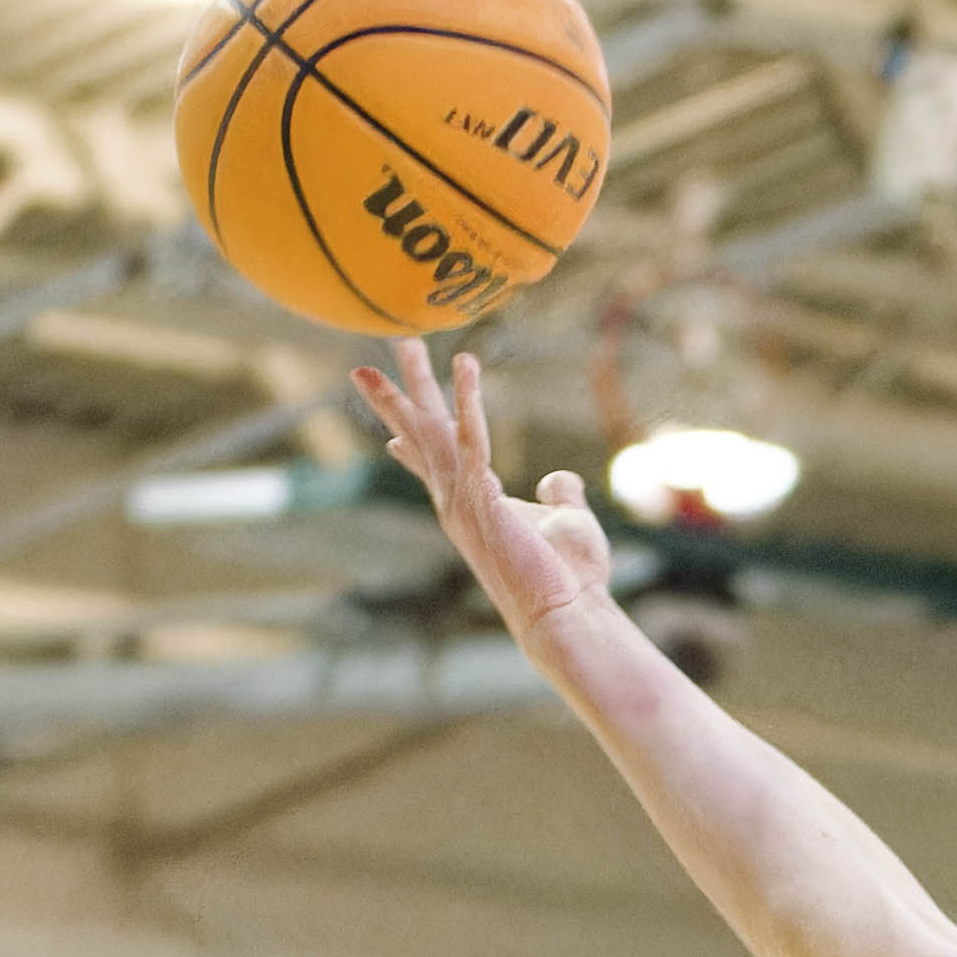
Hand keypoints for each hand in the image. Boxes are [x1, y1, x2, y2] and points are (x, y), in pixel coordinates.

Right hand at [351, 342, 615, 655]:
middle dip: (402, 394)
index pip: (436, 468)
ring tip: (405, 341)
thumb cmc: (570, 578)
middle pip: (423, 437)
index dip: (413, 445)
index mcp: (473, 508)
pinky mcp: (481, 498)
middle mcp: (458, 503)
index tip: (392, 427)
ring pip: (430, 431)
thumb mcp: (567, 522)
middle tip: (386, 354)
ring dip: (417, 384)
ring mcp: (463, 501)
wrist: (566, 614)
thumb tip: (557, 479)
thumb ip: (560, 495)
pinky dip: (467, 399)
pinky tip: (465, 362)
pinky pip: (470, 438)